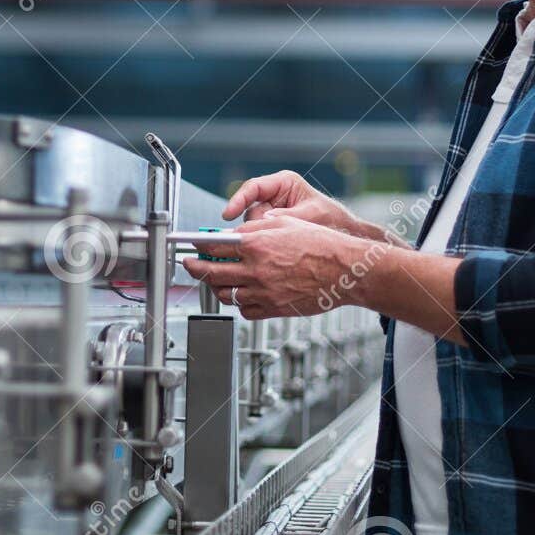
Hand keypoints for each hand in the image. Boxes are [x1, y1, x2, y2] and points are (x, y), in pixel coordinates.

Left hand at [182, 214, 373, 318]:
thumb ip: (254, 229)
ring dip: (215, 286)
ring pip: (225, 294)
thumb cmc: (321, 244)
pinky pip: (245, 310)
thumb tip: (232, 234)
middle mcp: (256, 270)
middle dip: (195, 268)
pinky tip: (242, 294)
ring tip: (216, 279)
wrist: (344, 271)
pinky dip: (239, 303)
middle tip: (190, 265)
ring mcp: (264, 292)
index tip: (193, 246)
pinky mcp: (273, 309)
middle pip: (211, 272)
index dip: (199, 246)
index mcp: (257, 245)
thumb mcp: (285, 224)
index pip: (214, 246)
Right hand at [224, 169, 363, 232]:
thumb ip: (289, 217)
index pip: (253, 188)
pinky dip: (262, 245)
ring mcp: (272, 212)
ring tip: (279, 246)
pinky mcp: (272, 228)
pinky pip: (259, 236)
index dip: (238, 199)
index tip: (228, 214)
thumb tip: (265, 221)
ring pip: (252, 226)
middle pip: (250, 209)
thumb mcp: (313, 215)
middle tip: (258, 241)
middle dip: (253, 226)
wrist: (344, 236)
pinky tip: (273, 252)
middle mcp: (274, 196)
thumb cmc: (333, 219)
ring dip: (260, 238)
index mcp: (284, 183)